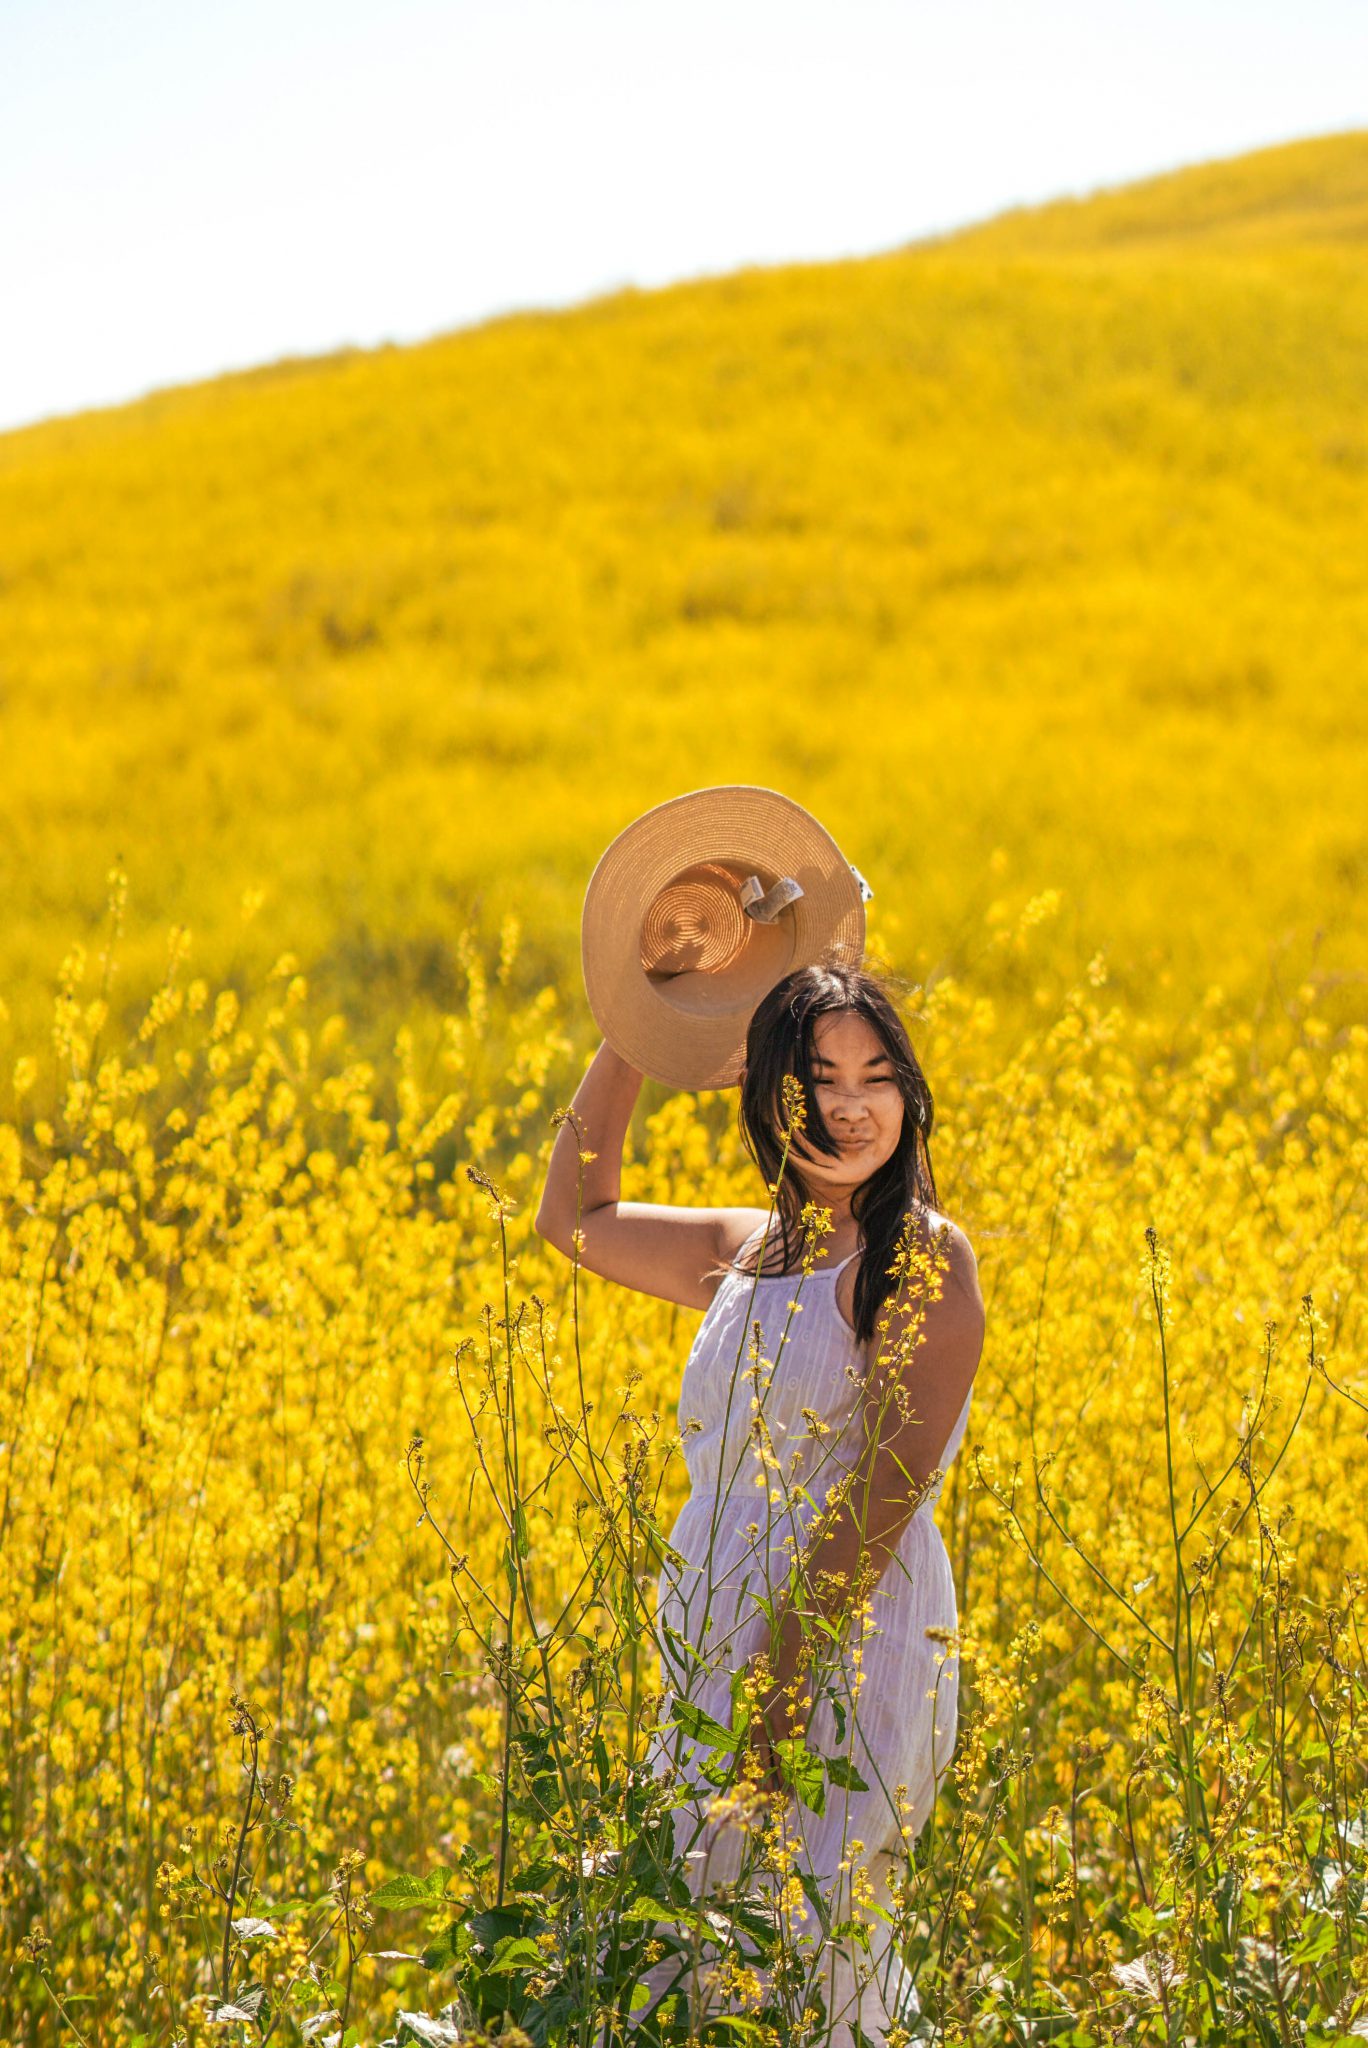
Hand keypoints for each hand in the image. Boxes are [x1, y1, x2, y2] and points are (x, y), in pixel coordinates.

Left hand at [740, 1656, 809, 1795]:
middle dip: (762, 1782)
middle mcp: (758, 1715)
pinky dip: (797, 1760)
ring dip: (782, 1777)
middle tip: (765, 1804)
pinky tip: (798, 1774)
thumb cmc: (762, 1661)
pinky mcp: (797, 1710)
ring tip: (783, 1798)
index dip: (743, 1772)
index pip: (740, 1749)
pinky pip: (796, 1741)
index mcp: (743, 1710)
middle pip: (760, 1757)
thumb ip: (741, 1711)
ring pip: (779, 1754)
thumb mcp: (744, 1684)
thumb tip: (737, 1739)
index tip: (744, 1792)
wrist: (785, 1639)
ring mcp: (779, 1713)